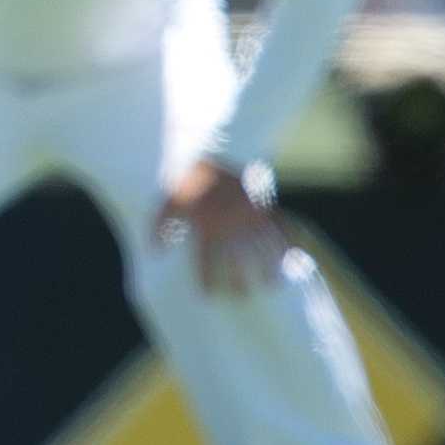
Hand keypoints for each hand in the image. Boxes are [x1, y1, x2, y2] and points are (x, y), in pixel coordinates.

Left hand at [151, 159, 287, 296]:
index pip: (206, 260)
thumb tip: (153, 252)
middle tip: (241, 296)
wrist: (214, 148)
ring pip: (262, 248)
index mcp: (208, 226)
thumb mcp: (167, 199)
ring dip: (267, 267)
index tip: (208, 295)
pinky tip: (291, 257)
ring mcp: (250, 217)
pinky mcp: (264, 205)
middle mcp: (231, 226)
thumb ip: (158, 226)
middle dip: (239, 279)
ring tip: (270, 284)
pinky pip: (280, 227)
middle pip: (237, 259)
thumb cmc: (188, 176)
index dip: (207, 279)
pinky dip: (287, 242)